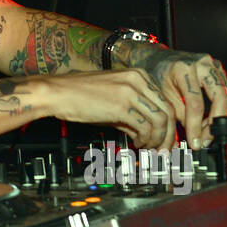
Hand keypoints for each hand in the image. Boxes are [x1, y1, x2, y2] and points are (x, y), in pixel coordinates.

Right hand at [43, 69, 180, 150]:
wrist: (58, 92)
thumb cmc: (80, 95)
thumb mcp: (113, 101)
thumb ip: (132, 114)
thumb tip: (145, 133)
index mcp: (138, 75)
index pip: (165, 102)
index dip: (169, 125)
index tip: (165, 139)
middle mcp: (138, 80)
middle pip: (168, 111)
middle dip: (168, 136)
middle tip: (164, 150)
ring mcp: (130, 91)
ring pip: (160, 121)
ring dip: (157, 140)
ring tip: (148, 149)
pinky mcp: (121, 105)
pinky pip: (145, 126)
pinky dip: (145, 139)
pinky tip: (136, 143)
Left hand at [124, 45, 226, 149]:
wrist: (158, 58)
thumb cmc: (158, 73)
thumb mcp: (162, 94)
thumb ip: (178, 114)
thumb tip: (192, 134)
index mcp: (184, 68)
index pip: (195, 103)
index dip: (196, 126)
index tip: (194, 141)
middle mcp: (202, 64)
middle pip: (220, 98)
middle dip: (215, 123)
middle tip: (206, 139)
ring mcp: (213, 65)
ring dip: (221, 118)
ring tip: (208, 132)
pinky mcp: (218, 70)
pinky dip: (222, 109)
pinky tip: (210, 120)